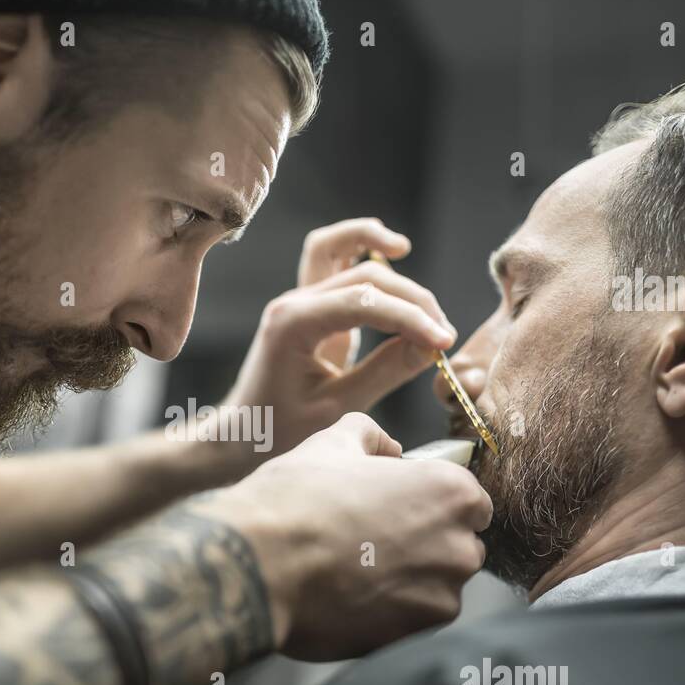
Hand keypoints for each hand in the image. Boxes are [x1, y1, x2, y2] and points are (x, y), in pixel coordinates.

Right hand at [206, 412, 492, 660]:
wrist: (259, 565)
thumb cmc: (297, 499)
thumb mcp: (332, 444)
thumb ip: (370, 436)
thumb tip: (386, 447)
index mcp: (450, 492)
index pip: (471, 502)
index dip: (435, 505)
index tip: (402, 509)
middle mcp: (460, 546)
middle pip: (460, 546)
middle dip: (428, 544)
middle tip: (375, 540)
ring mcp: (441, 595)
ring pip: (439, 586)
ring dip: (411, 580)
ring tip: (358, 569)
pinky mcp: (415, 634)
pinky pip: (415, 618)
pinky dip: (392, 610)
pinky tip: (352, 594)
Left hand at [210, 218, 456, 477]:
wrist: (241, 435)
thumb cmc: (278, 430)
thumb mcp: (336, 409)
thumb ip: (384, 373)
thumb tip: (430, 346)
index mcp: (292, 324)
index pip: (364, 302)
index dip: (410, 318)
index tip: (444, 342)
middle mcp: (293, 302)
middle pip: (364, 276)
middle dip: (411, 301)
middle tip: (443, 337)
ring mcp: (298, 299)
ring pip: (345, 252)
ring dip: (390, 268)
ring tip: (425, 299)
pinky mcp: (309, 307)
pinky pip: (333, 258)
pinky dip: (362, 249)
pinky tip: (394, 252)